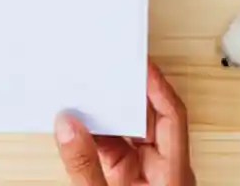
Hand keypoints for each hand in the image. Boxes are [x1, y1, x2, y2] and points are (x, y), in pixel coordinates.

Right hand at [53, 62, 195, 185]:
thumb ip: (86, 166)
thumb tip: (68, 128)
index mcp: (172, 174)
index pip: (171, 117)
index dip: (157, 86)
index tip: (141, 65)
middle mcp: (161, 171)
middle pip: (148, 119)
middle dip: (125, 95)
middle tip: (107, 70)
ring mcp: (144, 176)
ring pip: (126, 133)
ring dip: (105, 116)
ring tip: (85, 94)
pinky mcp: (125, 181)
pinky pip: (112, 149)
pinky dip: (94, 137)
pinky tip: (77, 124)